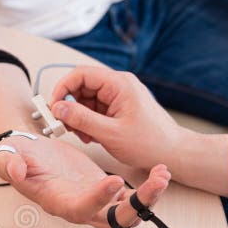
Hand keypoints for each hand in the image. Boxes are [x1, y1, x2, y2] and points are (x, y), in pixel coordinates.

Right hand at [0, 132, 170, 227]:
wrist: (30, 154)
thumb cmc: (17, 157)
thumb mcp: (8, 156)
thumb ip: (10, 165)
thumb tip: (17, 173)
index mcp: (58, 201)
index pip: (81, 208)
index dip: (97, 199)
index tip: (113, 181)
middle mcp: (79, 207)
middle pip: (113, 220)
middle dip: (138, 205)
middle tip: (157, 182)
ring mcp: (95, 201)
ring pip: (128, 211)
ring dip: (149, 197)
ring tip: (163, 173)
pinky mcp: (106, 191)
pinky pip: (131, 198)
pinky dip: (148, 188)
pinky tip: (159, 171)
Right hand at [49, 65, 227, 198]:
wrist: (172, 152)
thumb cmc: (149, 143)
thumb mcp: (110, 133)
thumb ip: (81, 119)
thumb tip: (58, 108)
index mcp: (119, 84)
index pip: (81, 74)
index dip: (63, 88)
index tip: (55, 108)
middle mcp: (118, 85)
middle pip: (81, 86)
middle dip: (69, 105)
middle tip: (64, 125)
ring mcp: (118, 96)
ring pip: (86, 99)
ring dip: (78, 117)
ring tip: (82, 135)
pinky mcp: (118, 107)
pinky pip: (94, 109)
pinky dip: (87, 122)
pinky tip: (91, 136)